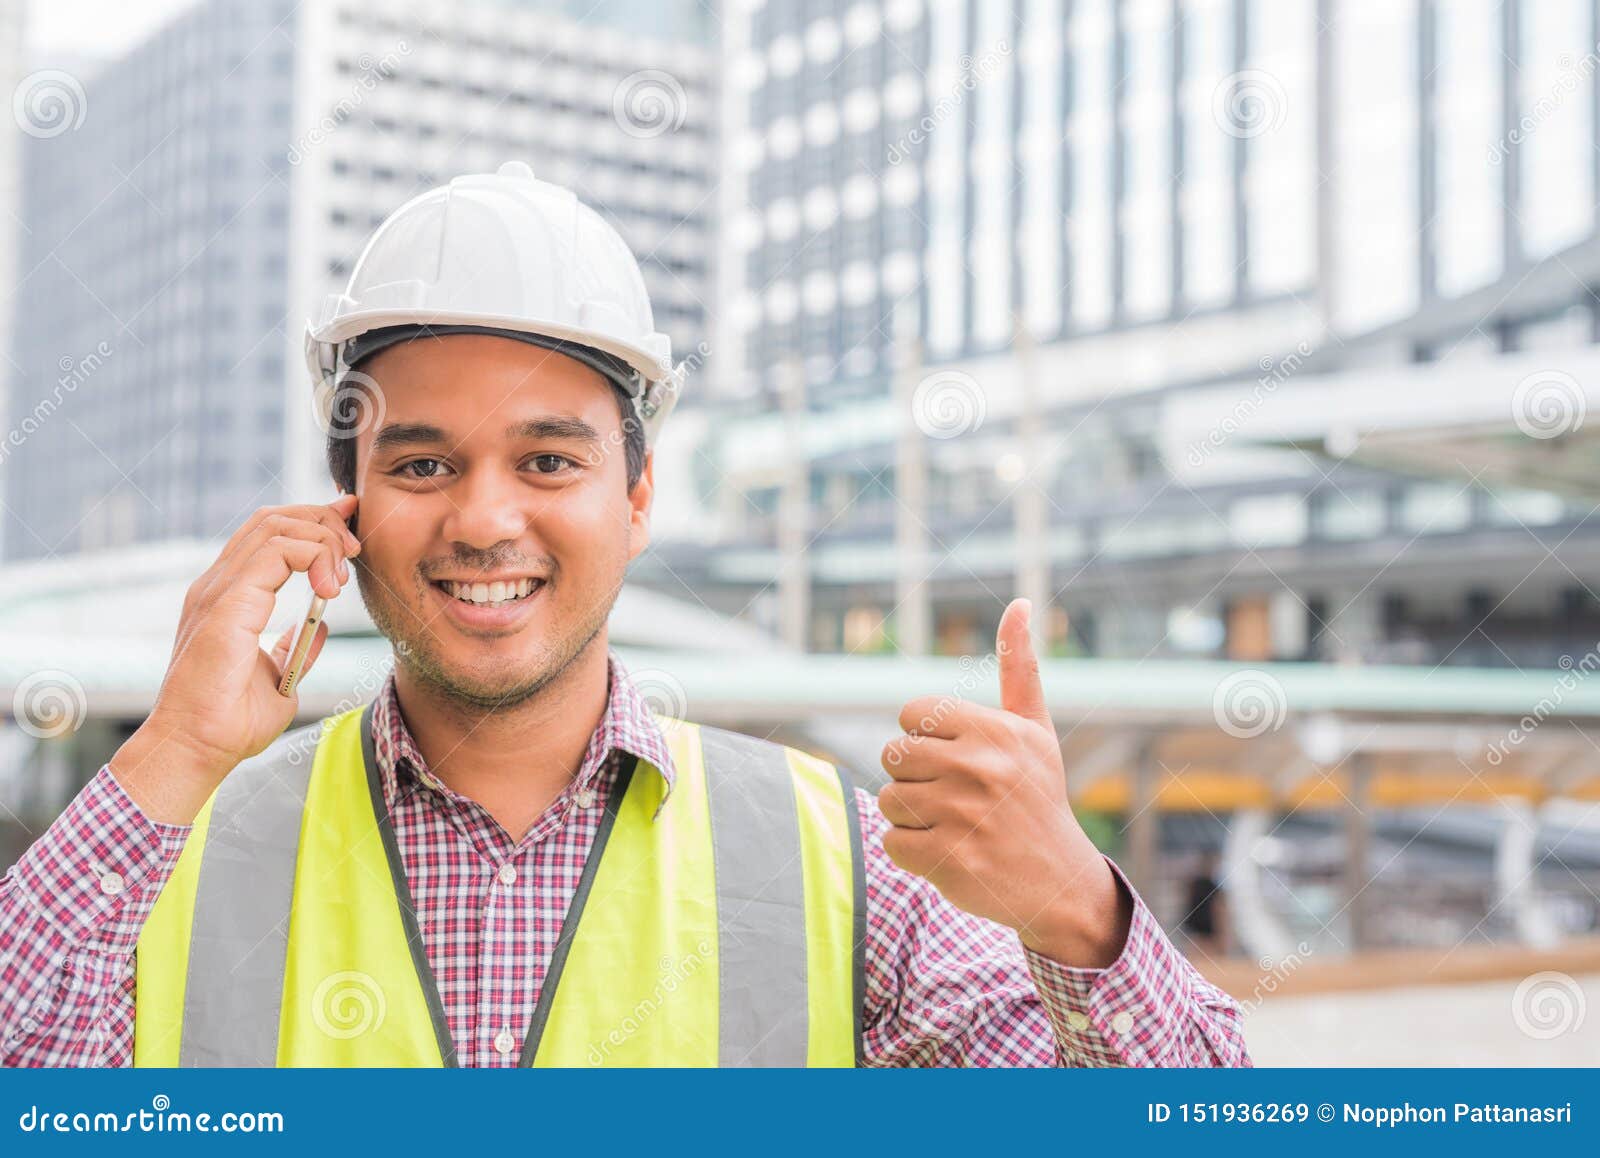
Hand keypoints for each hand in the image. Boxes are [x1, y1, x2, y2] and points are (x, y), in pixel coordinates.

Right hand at [109, 495, 360, 823]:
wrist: (197, 749)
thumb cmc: (230, 724)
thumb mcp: (279, 676)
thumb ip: (296, 647)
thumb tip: (318, 628)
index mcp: (227, 597)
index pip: (268, 535)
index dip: (312, 522)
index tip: (349, 529)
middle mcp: (218, 586)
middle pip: (273, 519)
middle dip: (322, 521)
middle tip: (354, 549)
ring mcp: (218, 591)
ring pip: (275, 526)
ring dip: (321, 539)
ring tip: (341, 575)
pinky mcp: (225, 604)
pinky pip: (275, 552)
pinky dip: (312, 555)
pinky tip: (329, 587)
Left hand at [878, 598, 1131, 967]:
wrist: (1058, 881)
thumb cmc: (1037, 796)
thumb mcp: (1035, 729)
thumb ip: (1019, 666)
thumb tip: (1019, 602)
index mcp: (995, 730)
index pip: (911, 714)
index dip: (924, 738)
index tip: (956, 759)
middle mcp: (979, 767)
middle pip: (892, 756)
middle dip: (915, 777)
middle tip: (955, 796)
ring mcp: (961, 815)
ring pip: (888, 799)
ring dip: (912, 816)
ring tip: (955, 825)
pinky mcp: (946, 859)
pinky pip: (891, 842)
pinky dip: (912, 851)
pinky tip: (951, 852)